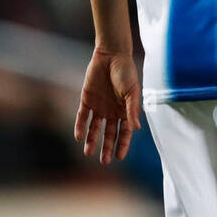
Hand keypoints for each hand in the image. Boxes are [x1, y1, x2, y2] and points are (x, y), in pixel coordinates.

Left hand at [74, 47, 141, 164]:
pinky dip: (81, 126)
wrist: (111, 55)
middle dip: (107, 147)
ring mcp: (99, 106)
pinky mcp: (87, 99)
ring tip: (88, 152)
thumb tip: (137, 128)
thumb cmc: (126, 72)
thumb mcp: (132, 92)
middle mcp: (112, 111)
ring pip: (95, 128)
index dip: (123, 145)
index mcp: (126, 110)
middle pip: (109, 133)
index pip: (125, 132)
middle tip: (104, 161)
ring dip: (92, 140)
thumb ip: (133, 110)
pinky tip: (79, 136)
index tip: (120, 157)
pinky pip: (82, 116)